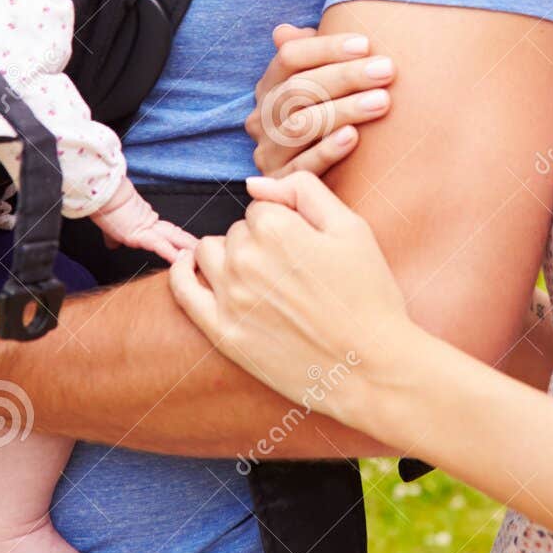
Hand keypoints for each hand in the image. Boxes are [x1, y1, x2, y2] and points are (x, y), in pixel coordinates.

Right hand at [92, 179, 197, 263]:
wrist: (101, 195)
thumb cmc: (105, 207)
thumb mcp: (111, 229)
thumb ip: (114, 238)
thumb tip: (112, 245)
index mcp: (146, 222)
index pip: (169, 233)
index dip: (181, 241)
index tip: (192, 248)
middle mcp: (151, 225)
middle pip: (177, 235)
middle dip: (191, 244)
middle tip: (207, 251)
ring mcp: (147, 228)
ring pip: (174, 239)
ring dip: (188, 249)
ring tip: (201, 257)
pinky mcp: (140, 233)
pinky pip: (159, 245)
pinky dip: (170, 255)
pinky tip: (181, 261)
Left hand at [169, 172, 412, 429]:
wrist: (369, 367)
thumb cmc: (367, 295)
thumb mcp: (351, 228)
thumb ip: (303, 190)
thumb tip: (254, 184)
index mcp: (276, 228)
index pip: (262, 207)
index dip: (285, 223)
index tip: (305, 246)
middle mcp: (245, 258)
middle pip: (237, 230)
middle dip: (259, 240)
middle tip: (293, 270)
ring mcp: (229, 297)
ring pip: (210, 252)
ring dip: (229, 256)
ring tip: (261, 277)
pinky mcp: (222, 332)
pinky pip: (182, 289)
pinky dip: (183, 272)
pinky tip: (190, 266)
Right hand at [245, 23, 395, 177]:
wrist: (324, 181)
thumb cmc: (327, 117)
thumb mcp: (317, 85)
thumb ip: (311, 58)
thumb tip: (285, 31)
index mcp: (269, 87)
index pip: (289, 57)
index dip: (326, 48)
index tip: (366, 43)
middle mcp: (262, 117)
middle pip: (297, 89)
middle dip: (345, 76)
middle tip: (386, 70)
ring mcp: (268, 151)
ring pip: (300, 126)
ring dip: (343, 110)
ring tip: (381, 101)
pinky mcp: (279, 182)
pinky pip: (302, 166)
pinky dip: (327, 150)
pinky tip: (354, 137)